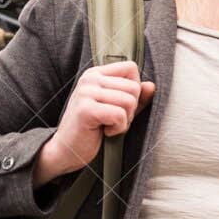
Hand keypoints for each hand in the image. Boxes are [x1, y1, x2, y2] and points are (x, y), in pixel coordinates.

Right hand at [33, 60, 155, 185]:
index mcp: (96, 73)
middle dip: (131, 109)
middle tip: (113, 120)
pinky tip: (105, 132)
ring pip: (129, 101)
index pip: (131, 68)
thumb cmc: (92, 129)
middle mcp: (90, 78)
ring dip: (124, 120)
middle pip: (134, 87)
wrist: (67, 151)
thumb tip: (151, 86)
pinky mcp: (86, 109)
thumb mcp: (116, 109)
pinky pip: (119, 115)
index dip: (134, 90)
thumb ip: (134, 97)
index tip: (120, 106)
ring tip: (108, 126)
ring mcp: (86, 92)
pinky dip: (118, 128)